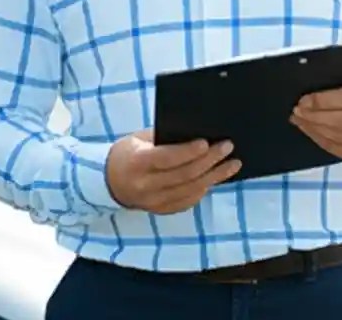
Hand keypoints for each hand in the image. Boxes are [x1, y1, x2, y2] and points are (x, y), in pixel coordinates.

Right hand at [104, 129, 240, 213]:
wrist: (108, 182)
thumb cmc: (127, 153)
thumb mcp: (139, 139)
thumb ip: (163, 137)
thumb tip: (195, 132)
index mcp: (137, 163)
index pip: (167, 158)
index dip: (188, 151)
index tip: (207, 142)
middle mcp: (146, 186)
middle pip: (185, 175)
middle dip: (209, 160)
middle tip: (227, 147)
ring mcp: (154, 202)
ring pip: (191, 190)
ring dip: (215, 176)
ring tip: (233, 163)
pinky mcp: (161, 210)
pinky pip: (188, 200)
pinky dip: (204, 188)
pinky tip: (216, 177)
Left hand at [290, 64, 341, 161]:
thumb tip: (321, 69)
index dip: (325, 100)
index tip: (304, 99)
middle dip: (315, 116)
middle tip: (296, 110)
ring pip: (339, 137)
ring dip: (314, 128)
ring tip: (299, 118)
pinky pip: (340, 150)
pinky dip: (321, 140)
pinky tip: (310, 130)